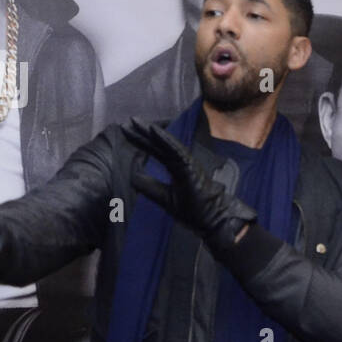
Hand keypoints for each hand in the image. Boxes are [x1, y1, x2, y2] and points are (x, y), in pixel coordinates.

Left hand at [124, 118, 255, 249]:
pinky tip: (153, 131)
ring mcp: (187, 162)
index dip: (142, 142)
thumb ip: (150, 186)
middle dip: (142, 133)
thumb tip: (133, 176)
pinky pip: (176, 150)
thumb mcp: (165, 198)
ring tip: (135, 122)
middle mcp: (181, 162)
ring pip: (165, 144)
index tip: (128, 132)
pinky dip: (165, 140)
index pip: (156, 151)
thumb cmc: (195, 210)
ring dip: (150, 132)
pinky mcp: (191, 166)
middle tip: (128, 121)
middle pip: (158, 144)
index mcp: (176, 168)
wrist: (214, 219)